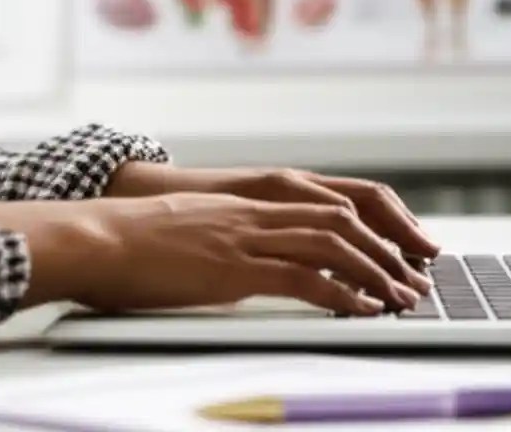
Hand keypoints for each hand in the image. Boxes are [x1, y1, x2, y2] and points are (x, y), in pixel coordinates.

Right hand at [4, 194, 427, 314]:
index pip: (332, 203)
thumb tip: (249, 267)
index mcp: (251, 201)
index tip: (401, 249)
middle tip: (416, 278)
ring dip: (374, 272)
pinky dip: (340, 293)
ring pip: (332, 245)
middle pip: (344, 220)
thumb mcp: (195, 231)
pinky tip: (361, 309)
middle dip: (388, 249)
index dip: (374, 224)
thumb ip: (231, 241)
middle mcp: (257, 211)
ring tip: (400, 298)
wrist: (94, 238)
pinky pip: (301, 277)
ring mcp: (246, 237)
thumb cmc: (134, 242)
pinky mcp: (232, 268)